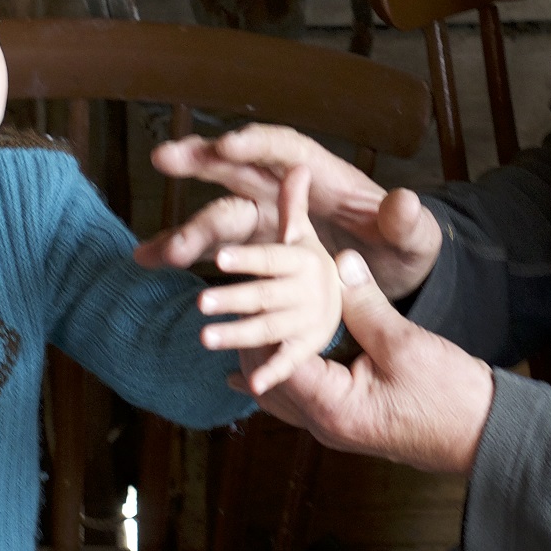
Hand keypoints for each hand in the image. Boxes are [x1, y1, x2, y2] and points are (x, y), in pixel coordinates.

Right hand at [136, 122, 444, 302]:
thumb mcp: (415, 240)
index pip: (285, 149)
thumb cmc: (403, 250)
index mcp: (321, 177)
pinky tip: (147, 259)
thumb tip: (406, 201)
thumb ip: (408, 224)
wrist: (389, 281)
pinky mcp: (252, 253)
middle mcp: (283, 192)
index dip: (256, 143)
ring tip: (157, 249)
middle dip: (202, 162)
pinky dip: (179, 251)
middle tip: (166, 159)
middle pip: (238, 170)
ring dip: (188, 227)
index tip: (229, 145)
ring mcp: (264, 223)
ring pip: (219, 216)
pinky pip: (211, 251)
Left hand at [197, 160, 347, 397]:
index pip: (273, 259)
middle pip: (266, 297)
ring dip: (238, 337)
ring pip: (269, 330)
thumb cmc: (315, 266)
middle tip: (199, 303)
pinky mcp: (308, 349)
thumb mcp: (306, 236)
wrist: (351, 302)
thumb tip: (297, 165)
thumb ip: (294, 207)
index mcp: (307, 262)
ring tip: (204, 338)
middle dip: (233, 300)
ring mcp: (310, 324)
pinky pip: (289, 363)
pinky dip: (272, 373)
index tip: (220, 258)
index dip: (248, 258)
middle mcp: (310, 294)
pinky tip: (249, 384)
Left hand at [251, 249, 495, 476]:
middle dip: (252, 343)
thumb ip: (365, 303)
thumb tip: (339, 263)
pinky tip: (279, 360)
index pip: (276, 362)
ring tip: (246, 330)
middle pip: (267, 382)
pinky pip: (302, 400)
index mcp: (332, 408)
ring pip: (281, 395)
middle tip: (240, 303)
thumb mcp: (404, 343)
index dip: (261, 323)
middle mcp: (325, 425)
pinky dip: (287, 374)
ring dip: (265, 362)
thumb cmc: (450, 398)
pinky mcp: (348, 423)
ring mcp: (336, 429)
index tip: (250, 288)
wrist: (485, 437)